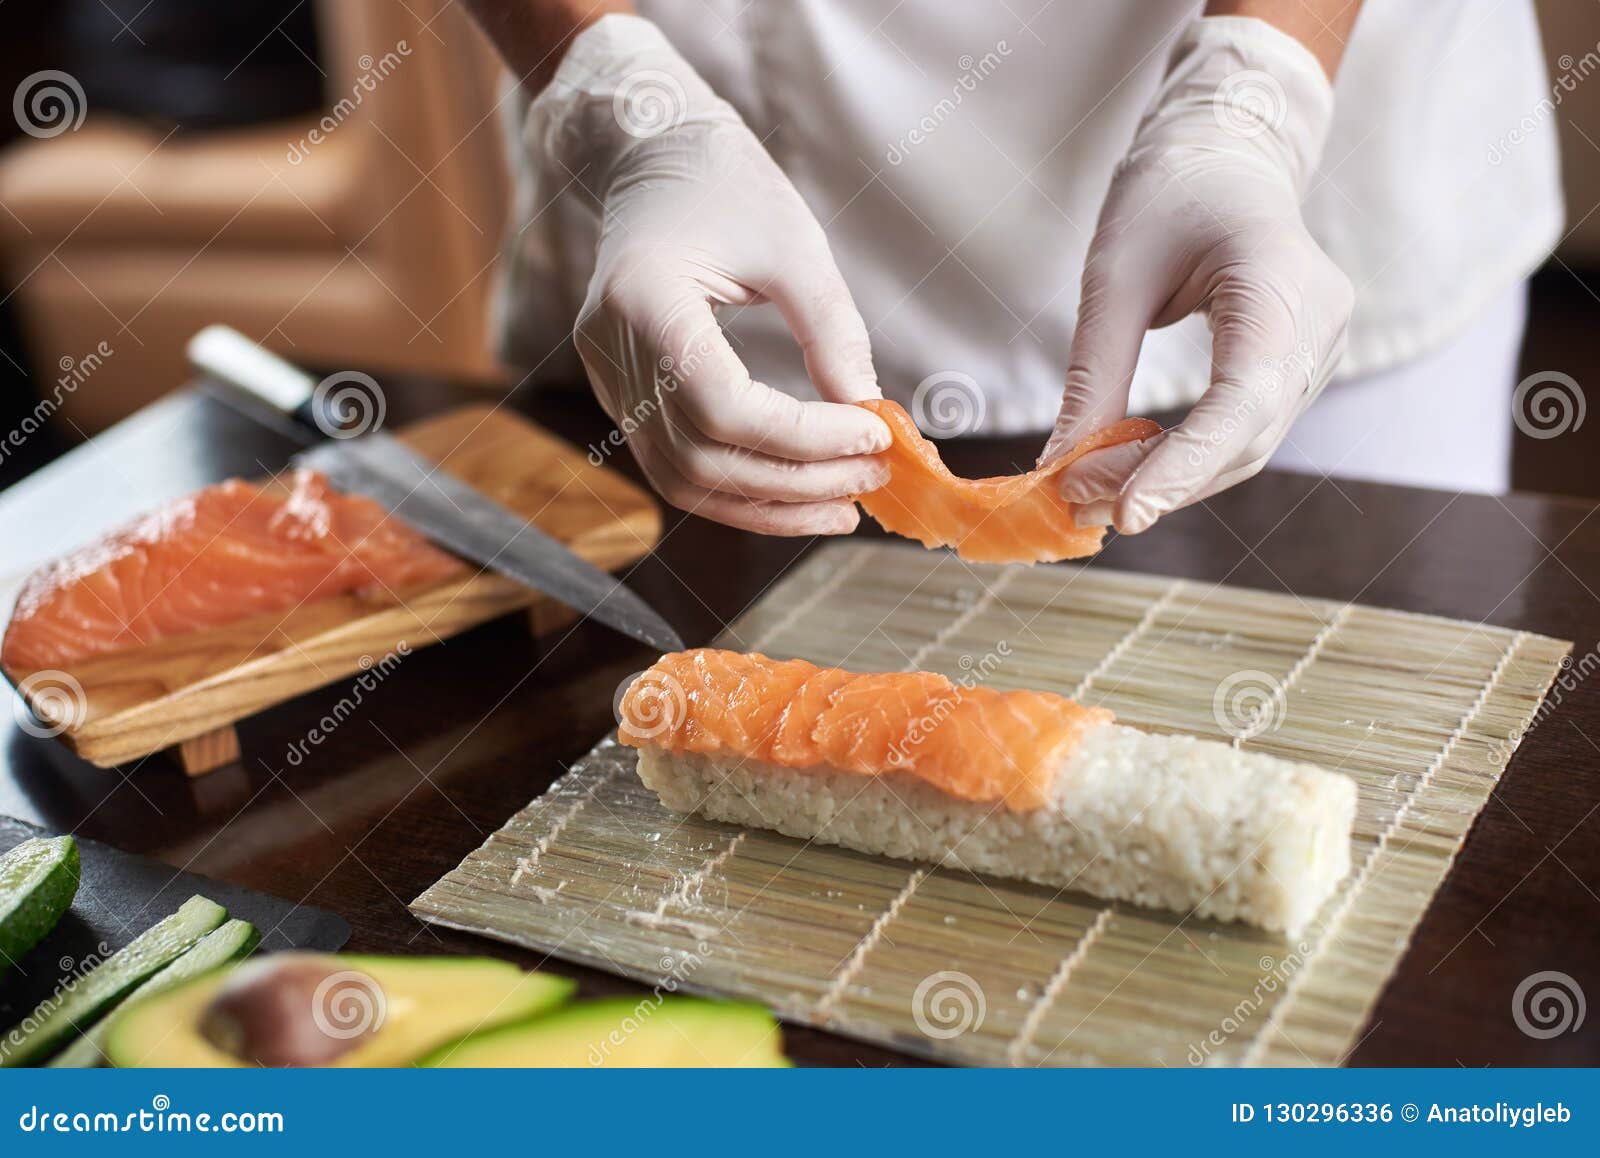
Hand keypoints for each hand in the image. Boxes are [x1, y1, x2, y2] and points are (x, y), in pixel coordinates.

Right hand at [528, 15, 888, 535]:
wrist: (651, 159)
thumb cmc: (724, 186)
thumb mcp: (793, 243)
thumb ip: (831, 330)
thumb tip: (868, 413)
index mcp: (644, 298)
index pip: (721, 404)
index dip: (804, 436)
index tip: (873, 433)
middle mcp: (611, 350)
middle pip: (702, 457)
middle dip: (797, 480)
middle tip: (873, 476)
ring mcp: (608, 381)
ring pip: (685, 482)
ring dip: (769, 506)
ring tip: (843, 505)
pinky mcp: (622, 398)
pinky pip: (679, 469)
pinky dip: (740, 494)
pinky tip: (799, 496)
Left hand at [1042, 16, 1353, 533]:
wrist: (1226, 155)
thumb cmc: (1166, 196)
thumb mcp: (1112, 278)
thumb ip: (1093, 373)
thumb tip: (1058, 465)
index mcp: (1281, 280)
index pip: (1242, 399)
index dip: (1184, 465)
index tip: (1126, 514)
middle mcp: (1319, 322)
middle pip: (1245, 436)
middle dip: (1160, 480)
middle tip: (1077, 504)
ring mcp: (1319, 348)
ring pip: (1246, 445)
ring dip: (1168, 478)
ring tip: (1089, 493)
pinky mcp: (1300, 366)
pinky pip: (1244, 429)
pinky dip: (1185, 456)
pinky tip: (1127, 468)